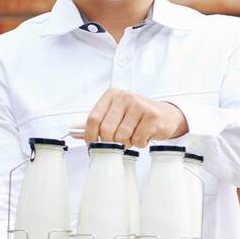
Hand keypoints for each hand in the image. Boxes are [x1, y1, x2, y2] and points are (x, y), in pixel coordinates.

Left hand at [72, 89, 187, 147]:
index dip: (90, 136)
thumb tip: (73, 130)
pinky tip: (144, 135)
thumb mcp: (115, 114)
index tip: (93, 143)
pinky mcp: (152, 117)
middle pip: (106, 130)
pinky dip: (140, 143)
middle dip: (110, 142)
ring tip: (133, 137)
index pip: (93, 118)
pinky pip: (138, 140)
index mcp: (112, 94)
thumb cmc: (137, 116)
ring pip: (122, 137)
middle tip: (117, 143)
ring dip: (126, 143)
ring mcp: (140, 105)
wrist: (166, 115)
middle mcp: (125, 97)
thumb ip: (96, 122)